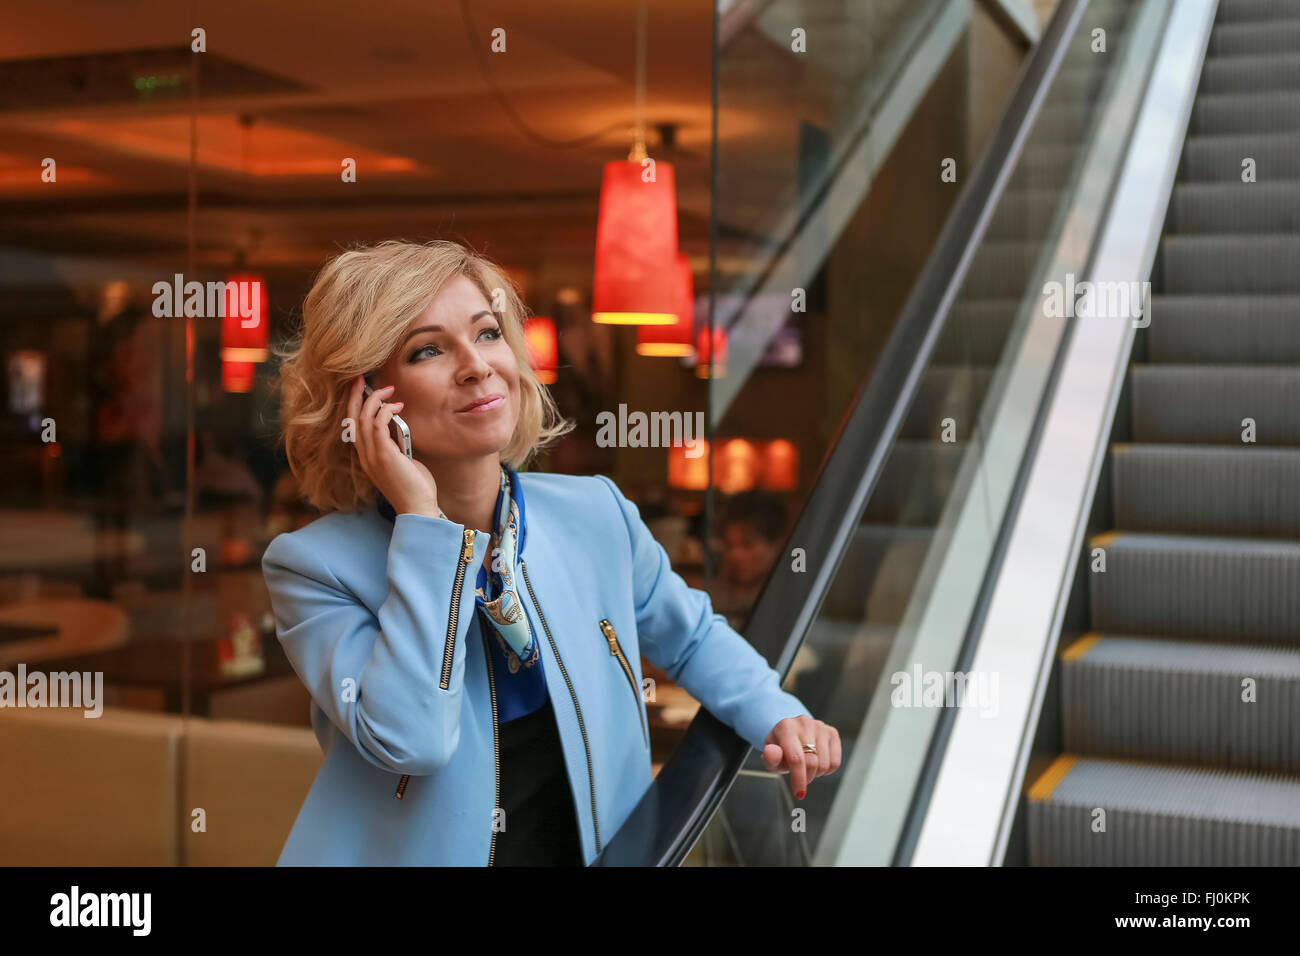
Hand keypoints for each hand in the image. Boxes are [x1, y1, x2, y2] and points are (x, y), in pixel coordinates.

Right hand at [346, 375, 438, 515]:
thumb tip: (399, 423)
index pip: (354, 426)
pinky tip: (397, 406)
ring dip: (374, 400)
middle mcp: (365, 456)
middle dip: (355, 396)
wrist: (418, 507)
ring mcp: (372, 456)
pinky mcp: (383, 456)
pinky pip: (377, 425)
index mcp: (367, 457)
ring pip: (363, 419)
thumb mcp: (403, 460)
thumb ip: (396, 443)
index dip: (355, 406)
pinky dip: (385, 412)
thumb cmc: (414, 485)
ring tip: (388, 389)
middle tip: (360, 377)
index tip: (361, 388)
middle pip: (352, 418)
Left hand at [761, 715, 840, 800]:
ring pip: (825, 764)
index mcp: (786, 727)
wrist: (790, 734)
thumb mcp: (770, 756)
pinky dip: (827, 770)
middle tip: (800, 779)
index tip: (799, 793)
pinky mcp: (832, 732)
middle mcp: (804, 723)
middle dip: (806, 778)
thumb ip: (770, 758)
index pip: (796, 758)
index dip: (799, 778)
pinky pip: (835, 761)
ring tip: (806, 767)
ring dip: (816, 773)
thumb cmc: (780, 748)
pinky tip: (817, 763)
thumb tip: (770, 752)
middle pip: (812, 763)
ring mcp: (820, 726)